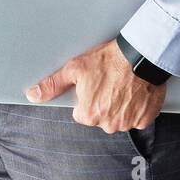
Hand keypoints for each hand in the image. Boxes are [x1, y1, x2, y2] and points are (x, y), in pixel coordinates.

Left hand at [25, 38, 167, 133]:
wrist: (140, 55)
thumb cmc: (108, 60)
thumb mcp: (75, 69)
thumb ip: (53, 85)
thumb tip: (33, 95)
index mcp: (89, 115)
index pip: (82, 114)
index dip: (86, 98)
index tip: (94, 85)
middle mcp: (109, 124)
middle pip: (101, 117)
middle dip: (103, 103)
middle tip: (108, 83)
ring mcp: (129, 122)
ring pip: (119, 118)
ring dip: (120, 106)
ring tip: (122, 85)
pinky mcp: (146, 118)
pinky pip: (138, 117)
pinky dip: (137, 107)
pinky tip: (135, 91)